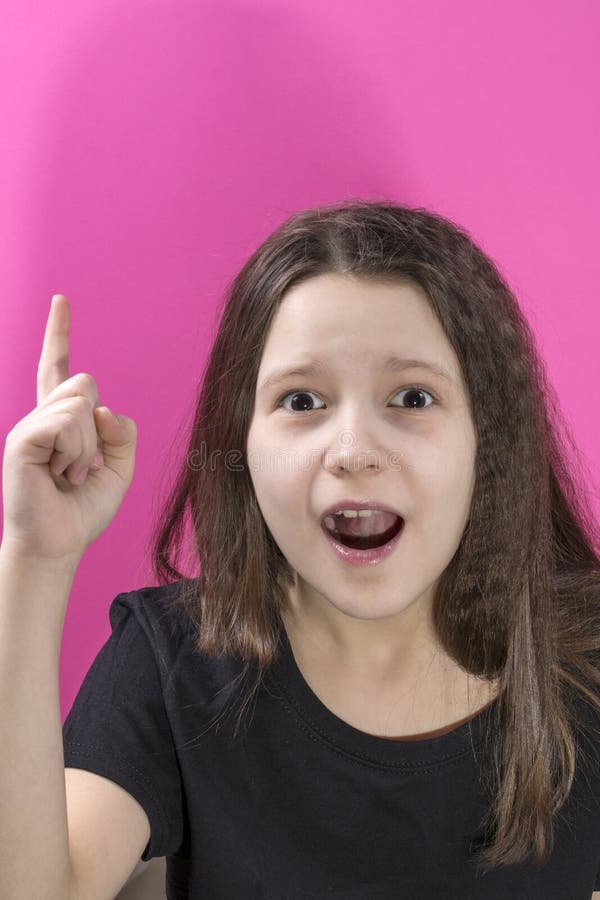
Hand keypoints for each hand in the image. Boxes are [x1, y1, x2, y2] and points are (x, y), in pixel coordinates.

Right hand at [1, 295, 137, 565]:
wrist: (59, 542)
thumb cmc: (84, 508)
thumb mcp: (120, 468)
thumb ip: (122, 433)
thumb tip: (103, 407)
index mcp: (61, 419)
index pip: (59, 368)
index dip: (58, 334)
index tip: (61, 300)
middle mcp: (41, 416)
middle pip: (85, 383)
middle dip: (96, 428)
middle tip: (79, 466)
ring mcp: (29, 425)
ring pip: (80, 404)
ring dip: (87, 447)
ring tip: (68, 474)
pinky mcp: (21, 439)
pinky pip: (66, 423)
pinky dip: (75, 453)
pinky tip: (59, 474)